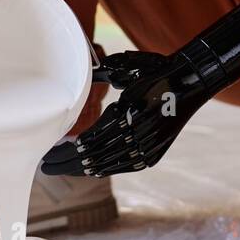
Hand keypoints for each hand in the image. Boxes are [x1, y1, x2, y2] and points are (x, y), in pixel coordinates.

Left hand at [41, 50, 208, 176]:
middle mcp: (135, 135)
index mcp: (124, 114)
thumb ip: (101, 75)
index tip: (50, 154)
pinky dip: (106, 168)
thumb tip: (81, 72)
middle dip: (67, 164)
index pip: (87, 142)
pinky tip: (93, 168)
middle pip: (93, 158)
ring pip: (108, 166)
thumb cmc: (155, 72)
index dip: (66, 152)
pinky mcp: (154, 156)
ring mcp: (146, 148)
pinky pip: (125, 167)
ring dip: (84, 169)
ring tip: (66, 167)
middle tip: (49, 167)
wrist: (190, 82)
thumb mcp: (125, 71)